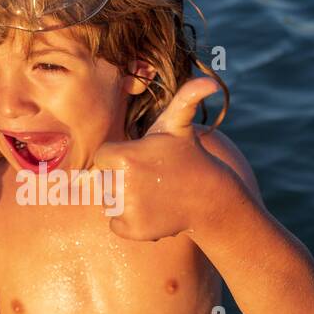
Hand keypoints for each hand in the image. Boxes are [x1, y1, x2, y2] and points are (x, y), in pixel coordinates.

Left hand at [91, 77, 229, 241]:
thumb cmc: (187, 156)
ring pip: (109, 202)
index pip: (102, 158)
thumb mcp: (180, 125)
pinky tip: (151, 210)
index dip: (120, 157)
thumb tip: (210, 82)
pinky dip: (130, 221)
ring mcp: (128, 209)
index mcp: (123, 157)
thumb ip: (185, 98)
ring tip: (152, 192)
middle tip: (150, 177)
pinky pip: (116, 224)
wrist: (209, 197)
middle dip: (122, 179)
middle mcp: (121, 184)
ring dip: (125, 199)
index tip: (141, 158)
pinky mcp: (133, 231)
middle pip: (104, 181)